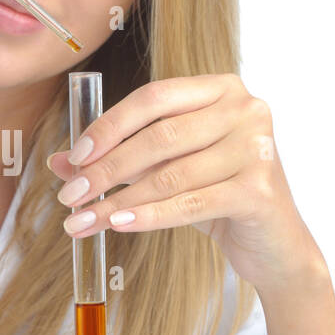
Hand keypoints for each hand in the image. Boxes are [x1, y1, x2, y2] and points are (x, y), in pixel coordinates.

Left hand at [47, 73, 325, 295]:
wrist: (275, 244)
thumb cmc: (219, 196)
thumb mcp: (168, 170)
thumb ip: (120, 158)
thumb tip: (59, 163)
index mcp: (222, 90)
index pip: (153, 98)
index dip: (109, 126)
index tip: (74, 157)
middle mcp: (245, 110)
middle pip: (159, 137)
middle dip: (105, 169)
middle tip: (69, 195)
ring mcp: (257, 147)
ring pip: (170, 174)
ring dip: (118, 200)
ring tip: (82, 220)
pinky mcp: (260, 189)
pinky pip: (190, 202)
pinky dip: (149, 215)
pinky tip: (118, 224)